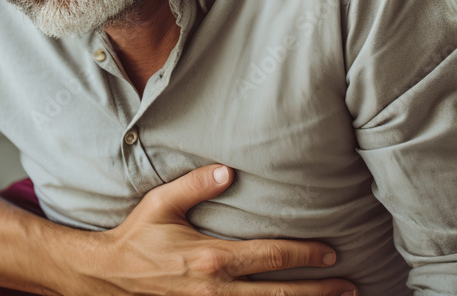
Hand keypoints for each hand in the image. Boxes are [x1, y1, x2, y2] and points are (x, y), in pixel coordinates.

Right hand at [69, 165, 358, 295]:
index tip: (332, 253)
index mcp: (212, 258)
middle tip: (351, 287)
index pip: (271, 257)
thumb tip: (228, 172)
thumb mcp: (161, 203)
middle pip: (280, 294)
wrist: (106, 275)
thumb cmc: (136, 236)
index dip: (306, 256)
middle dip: (319, 292)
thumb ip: (195, 185)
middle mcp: (216, 289)